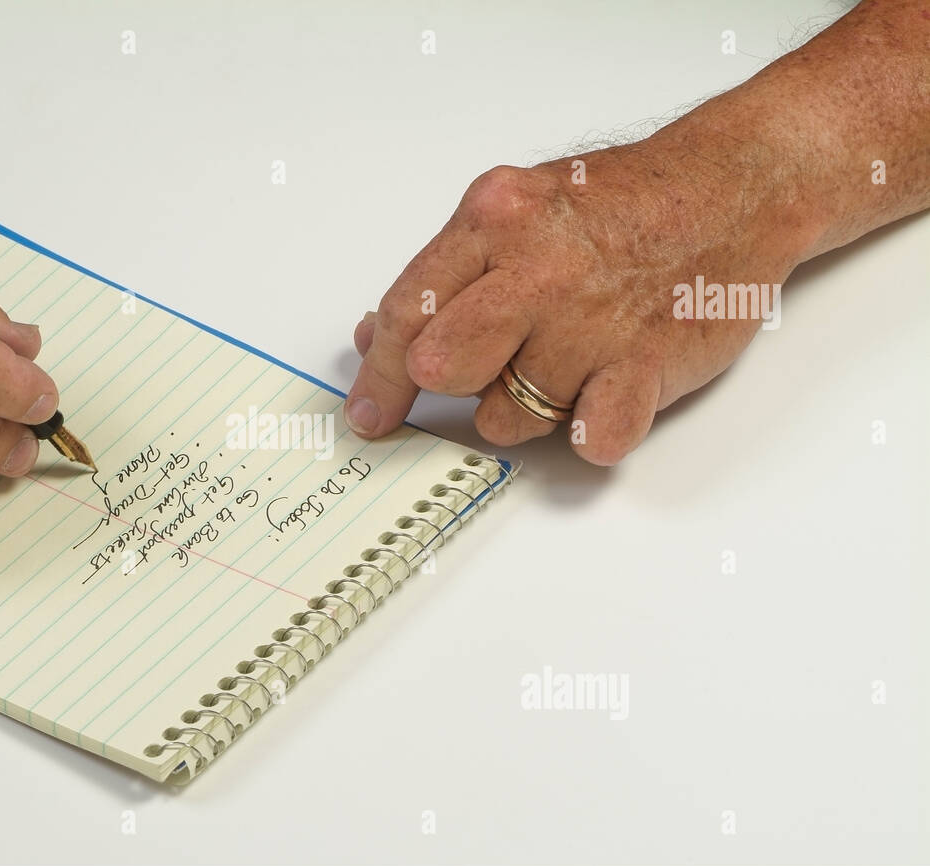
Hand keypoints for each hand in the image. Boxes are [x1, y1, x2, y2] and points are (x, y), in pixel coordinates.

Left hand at [344, 138, 804, 463]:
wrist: (735, 186)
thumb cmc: (620, 205)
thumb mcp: (514, 208)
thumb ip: (444, 276)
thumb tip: (377, 336)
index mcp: (494, 222)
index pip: (407, 314)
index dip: (379, 376)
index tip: (370, 414)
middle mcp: (537, 269)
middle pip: (443, 366)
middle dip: (452, 383)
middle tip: (482, 373)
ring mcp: (593, 321)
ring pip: (509, 416)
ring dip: (526, 406)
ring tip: (570, 356)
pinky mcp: (648, 364)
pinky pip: (590, 437)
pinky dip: (589, 432)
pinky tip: (601, 395)